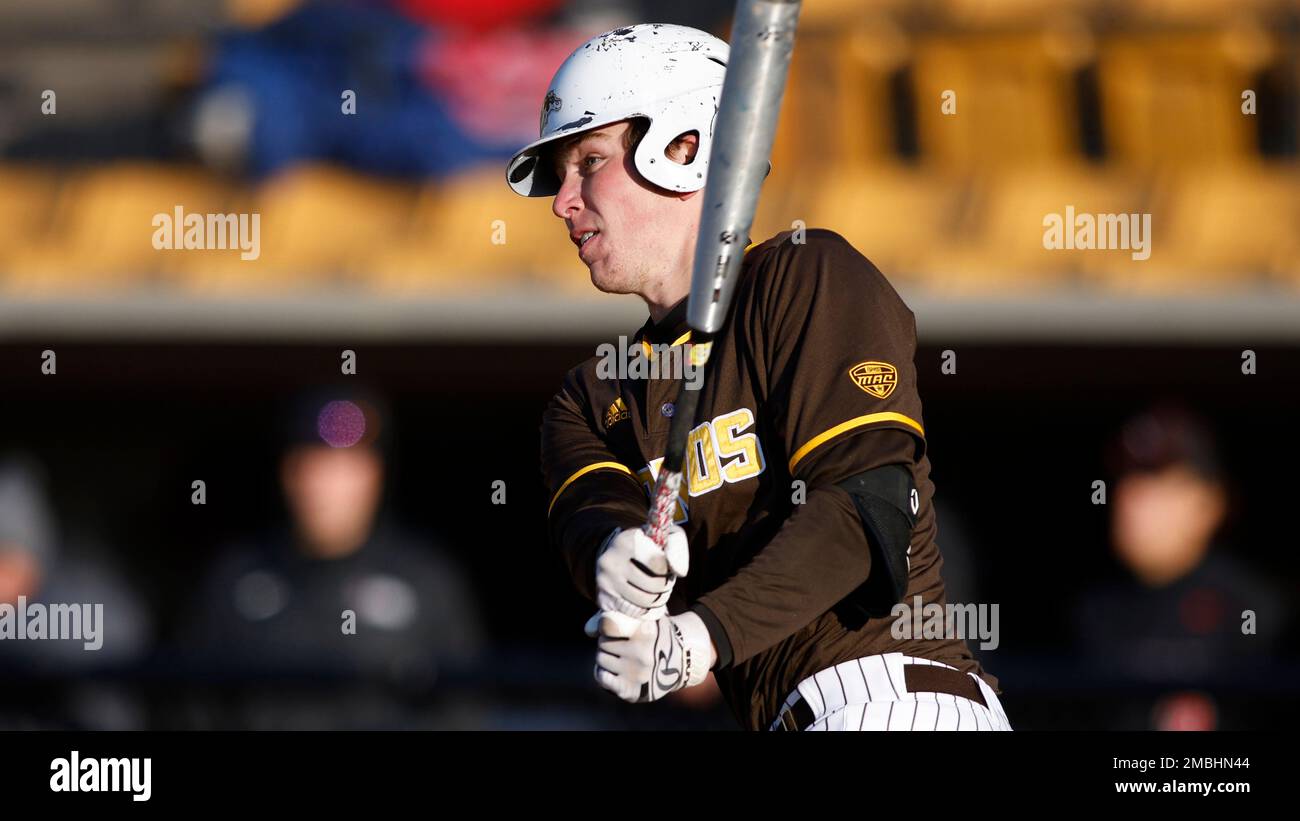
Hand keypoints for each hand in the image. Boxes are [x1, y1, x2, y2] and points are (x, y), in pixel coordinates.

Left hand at [584, 609, 714, 702]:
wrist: (680, 661)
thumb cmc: (655, 634)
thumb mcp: (645, 617)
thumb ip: (615, 615)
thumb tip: (587, 630)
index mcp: (646, 631)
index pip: (607, 625)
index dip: (606, 624)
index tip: (614, 625)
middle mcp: (641, 653)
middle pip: (602, 642)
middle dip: (608, 640)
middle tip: (622, 643)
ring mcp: (636, 673)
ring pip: (600, 658)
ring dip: (606, 655)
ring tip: (621, 655)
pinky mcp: (630, 690)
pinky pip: (602, 677)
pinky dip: (602, 671)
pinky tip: (611, 669)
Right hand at [594, 525, 688, 619]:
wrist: (613, 553)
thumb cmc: (646, 545)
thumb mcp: (663, 536)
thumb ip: (677, 548)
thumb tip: (680, 572)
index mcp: (627, 541)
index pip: (658, 563)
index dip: (670, 569)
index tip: (669, 567)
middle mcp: (611, 561)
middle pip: (654, 585)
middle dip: (667, 586)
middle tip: (667, 583)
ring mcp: (605, 582)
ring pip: (646, 601)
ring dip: (659, 600)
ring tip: (660, 592)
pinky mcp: (604, 600)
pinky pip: (634, 612)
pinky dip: (647, 610)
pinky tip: (648, 602)